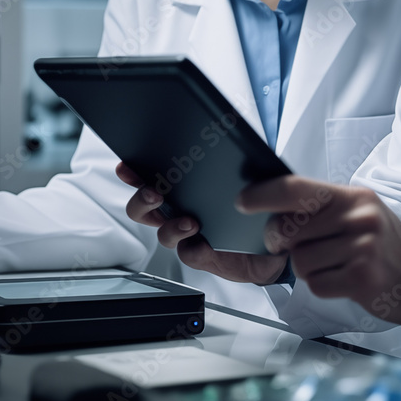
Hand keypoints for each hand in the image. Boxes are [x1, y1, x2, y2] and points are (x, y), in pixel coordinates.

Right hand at [117, 163, 287, 284]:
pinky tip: (204, 243)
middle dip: (143, 199)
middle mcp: (180, 212)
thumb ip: (243, 164)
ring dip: (171, 227)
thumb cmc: (256, 206)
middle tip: (155, 194)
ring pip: (162, 233)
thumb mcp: (253, 178)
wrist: (273, 242)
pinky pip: (188, 254)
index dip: (134, 173)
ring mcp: (189, 235)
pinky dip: (192, 248)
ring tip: (189, 222)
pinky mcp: (203, 255)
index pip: (152, 178)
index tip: (127, 167)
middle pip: (143, 208)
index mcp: (186, 189)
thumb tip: (240, 145)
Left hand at [241, 176, 400, 325]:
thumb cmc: (386, 244)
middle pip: (290, 231)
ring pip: (300, 261)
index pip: (297, 188)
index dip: (263, 195)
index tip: (242, 201)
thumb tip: (274, 214)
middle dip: (286, 244)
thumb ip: (322, 210)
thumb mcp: (360, 214)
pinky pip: (316, 285)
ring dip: (310, 270)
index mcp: (353, 197)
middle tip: (304, 248)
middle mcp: (359, 217)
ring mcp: (363, 247)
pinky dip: (324, 287)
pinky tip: (345, 281)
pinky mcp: (363, 278)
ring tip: (337, 266)